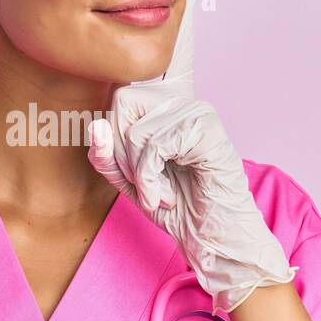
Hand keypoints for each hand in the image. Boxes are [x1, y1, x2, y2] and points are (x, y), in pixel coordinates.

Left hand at [87, 0, 297, 313]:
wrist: (225, 249)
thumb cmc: (183, 215)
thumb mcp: (134, 185)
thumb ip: (112, 156)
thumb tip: (95, 125)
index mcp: (167, 112)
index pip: (126, 88)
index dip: (114, 92)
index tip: (115, 71)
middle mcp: (184, 107)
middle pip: (125, 100)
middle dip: (120, 144)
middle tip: (141, 181)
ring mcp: (199, 120)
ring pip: (138, 122)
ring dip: (134, 165)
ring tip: (154, 195)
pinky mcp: (209, 138)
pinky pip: (158, 143)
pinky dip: (148, 175)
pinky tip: (162, 199)